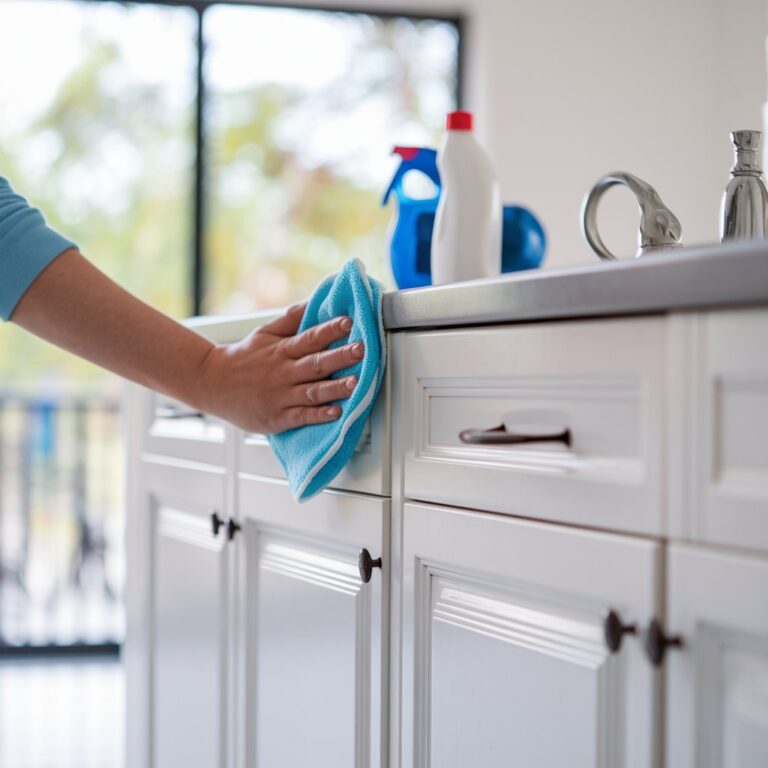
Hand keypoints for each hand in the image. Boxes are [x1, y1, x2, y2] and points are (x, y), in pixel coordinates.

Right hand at [198, 303, 363, 433]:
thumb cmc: (243, 358)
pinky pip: (301, 416)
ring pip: (312, 391)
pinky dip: (319, 415)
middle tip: (361, 350)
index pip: (310, 337)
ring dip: (335, 388)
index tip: (349, 322)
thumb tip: (314, 302)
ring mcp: (281, 396)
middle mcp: (283, 372)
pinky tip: (336, 413)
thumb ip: (291, 320)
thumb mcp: (265, 334)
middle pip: (316, 363)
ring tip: (355, 383)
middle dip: (340, 357)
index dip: (330, 330)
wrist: (212, 384)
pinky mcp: (277, 417)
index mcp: (282, 350)